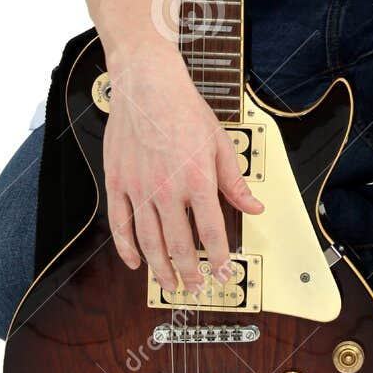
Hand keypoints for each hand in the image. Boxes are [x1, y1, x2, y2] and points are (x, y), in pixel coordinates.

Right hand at [102, 47, 263, 292]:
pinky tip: (135, 262)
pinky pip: (120, 224)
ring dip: (160, 268)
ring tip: (170, 284)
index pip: (211, 233)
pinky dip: (126, 248)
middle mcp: (167, 189)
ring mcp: (139, 188)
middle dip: (189, 272)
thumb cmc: (184, 109)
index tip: (222, 274)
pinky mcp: (117, 182)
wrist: (148, 85)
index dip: (218, 259)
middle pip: (179, 245)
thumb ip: (235, 182)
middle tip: (195, 287)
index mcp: (197, 180)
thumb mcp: (220, 143)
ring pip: (149, 241)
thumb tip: (255, 207)